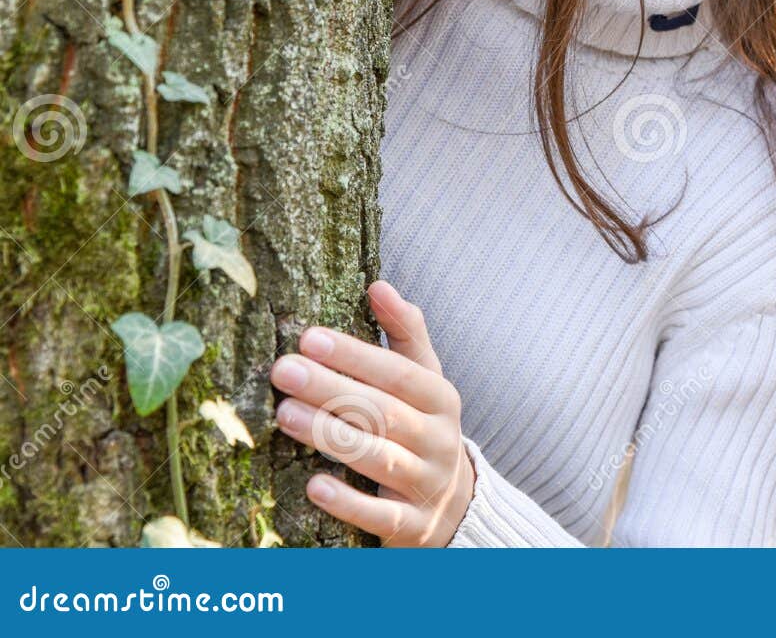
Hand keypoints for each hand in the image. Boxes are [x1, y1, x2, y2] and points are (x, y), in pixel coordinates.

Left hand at [269, 279, 474, 546]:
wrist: (456, 508)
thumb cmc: (424, 428)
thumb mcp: (424, 380)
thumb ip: (405, 333)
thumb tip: (378, 283)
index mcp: (441, 399)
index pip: (398, 372)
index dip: (355, 355)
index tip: (308, 337)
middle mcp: (439, 440)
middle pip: (383, 412)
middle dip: (331, 389)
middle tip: (282, 370)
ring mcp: (427, 485)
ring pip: (378, 458)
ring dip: (331, 436)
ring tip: (284, 415)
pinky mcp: (412, 528)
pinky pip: (379, 516)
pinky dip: (348, 502)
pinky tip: (312, 486)